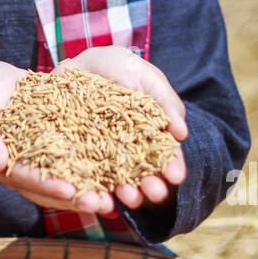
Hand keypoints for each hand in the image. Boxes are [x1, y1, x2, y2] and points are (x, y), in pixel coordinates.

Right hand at [0, 61, 99, 212]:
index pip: (24, 177)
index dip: (46, 184)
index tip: (71, 190)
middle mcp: (17, 169)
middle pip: (46, 188)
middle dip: (75, 197)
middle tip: (102, 204)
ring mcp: (36, 161)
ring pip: (62, 181)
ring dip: (86, 191)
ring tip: (111, 201)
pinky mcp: (51, 149)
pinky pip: (71, 163)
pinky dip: (90, 172)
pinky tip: (112, 178)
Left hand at [54, 46, 187, 213]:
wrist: (83, 60)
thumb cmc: (122, 68)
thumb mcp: (147, 78)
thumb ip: (165, 103)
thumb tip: (182, 133)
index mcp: (150, 134)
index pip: (164, 154)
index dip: (172, 165)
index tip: (176, 176)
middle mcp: (127, 149)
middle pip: (141, 172)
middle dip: (150, 185)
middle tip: (156, 194)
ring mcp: (101, 152)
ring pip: (114, 177)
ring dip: (124, 190)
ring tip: (129, 198)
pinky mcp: (75, 151)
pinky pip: (81, 172)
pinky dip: (87, 185)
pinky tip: (94, 195)